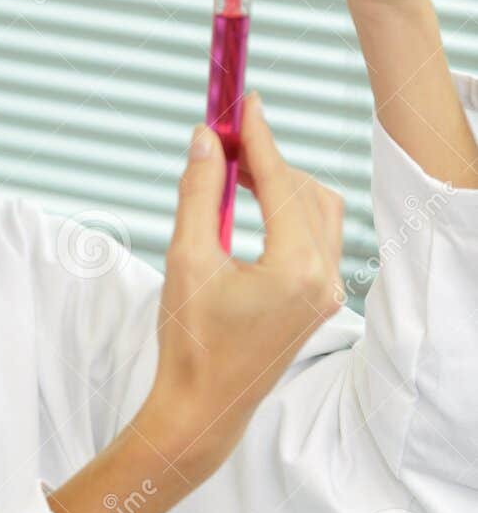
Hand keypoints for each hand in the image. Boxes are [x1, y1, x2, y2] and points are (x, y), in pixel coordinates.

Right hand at [145, 92, 344, 477]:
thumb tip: (206, 140)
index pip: (281, 183)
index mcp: (295, 268)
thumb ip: (199, 193)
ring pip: (319, 211)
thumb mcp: (187, 259)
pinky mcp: (319, 301)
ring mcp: (326, 292)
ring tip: (235, 175)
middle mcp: (323, 278)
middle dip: (268, 162)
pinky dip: (289, 212)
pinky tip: (253, 208)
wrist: (202, 408)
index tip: (243, 104)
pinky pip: (317, 237)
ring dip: (282, 185)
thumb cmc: (190, 342)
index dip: (260, 139)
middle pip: (306, 190)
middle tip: (226, 142)